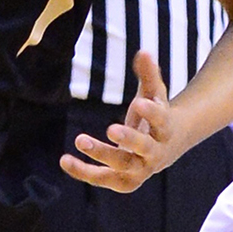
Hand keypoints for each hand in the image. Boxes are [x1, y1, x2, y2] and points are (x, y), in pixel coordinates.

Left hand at [61, 52, 186, 193]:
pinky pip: (103, 178)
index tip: (139, 103)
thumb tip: (143, 51)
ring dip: (101, 154)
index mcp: (166, 129)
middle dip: (129, 139)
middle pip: (144, 148)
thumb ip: (149, 74)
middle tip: (111, 129)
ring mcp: (141, 169)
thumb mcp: (155, 93)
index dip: (151, 113)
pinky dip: (84, 171)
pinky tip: (65, 161)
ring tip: (80, 140)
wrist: (168, 147)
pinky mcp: (124, 181)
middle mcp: (156, 153)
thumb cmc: (158, 115)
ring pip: (122, 165)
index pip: (161, 121)